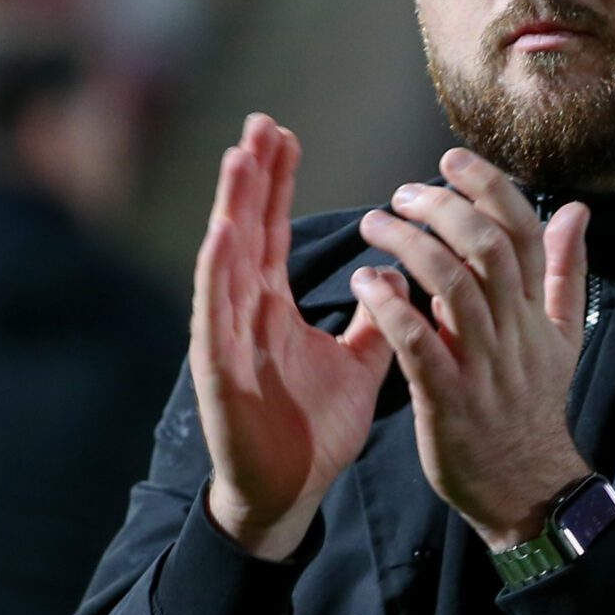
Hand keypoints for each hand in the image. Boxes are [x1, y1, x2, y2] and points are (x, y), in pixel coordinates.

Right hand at [191, 114, 395, 558]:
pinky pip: (215, 315)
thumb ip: (375, 321)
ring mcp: (226, 338)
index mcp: (272, 307)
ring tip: (238, 158)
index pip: (274, 230)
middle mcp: (244, 312)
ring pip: (225, 262)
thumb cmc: (310, 432)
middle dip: (252, 176)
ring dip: (230, 209)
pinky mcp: (218, 371)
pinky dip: (216, 274)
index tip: (284, 134)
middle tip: (259, 121)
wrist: (288, 493)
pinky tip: (221, 235)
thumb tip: (399, 280)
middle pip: (246, 230)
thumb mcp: (357, 365)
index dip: (278, 183)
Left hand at [352, 147, 592, 550]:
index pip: (522, 231)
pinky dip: (391, 307)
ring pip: (451, 287)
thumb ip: (565, 270)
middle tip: (401, 194)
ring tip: (373, 226)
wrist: (524, 486)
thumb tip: (576, 209)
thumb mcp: (561, 336)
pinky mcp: (447, 400)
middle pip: (486, 249)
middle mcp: (512, 332)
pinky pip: (418, 344)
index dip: (488, 188)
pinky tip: (366, 282)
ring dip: (409, 246)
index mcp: (535, 311)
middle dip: (442, 208)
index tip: (450, 160)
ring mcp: (481, 366)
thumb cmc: (531, 406)